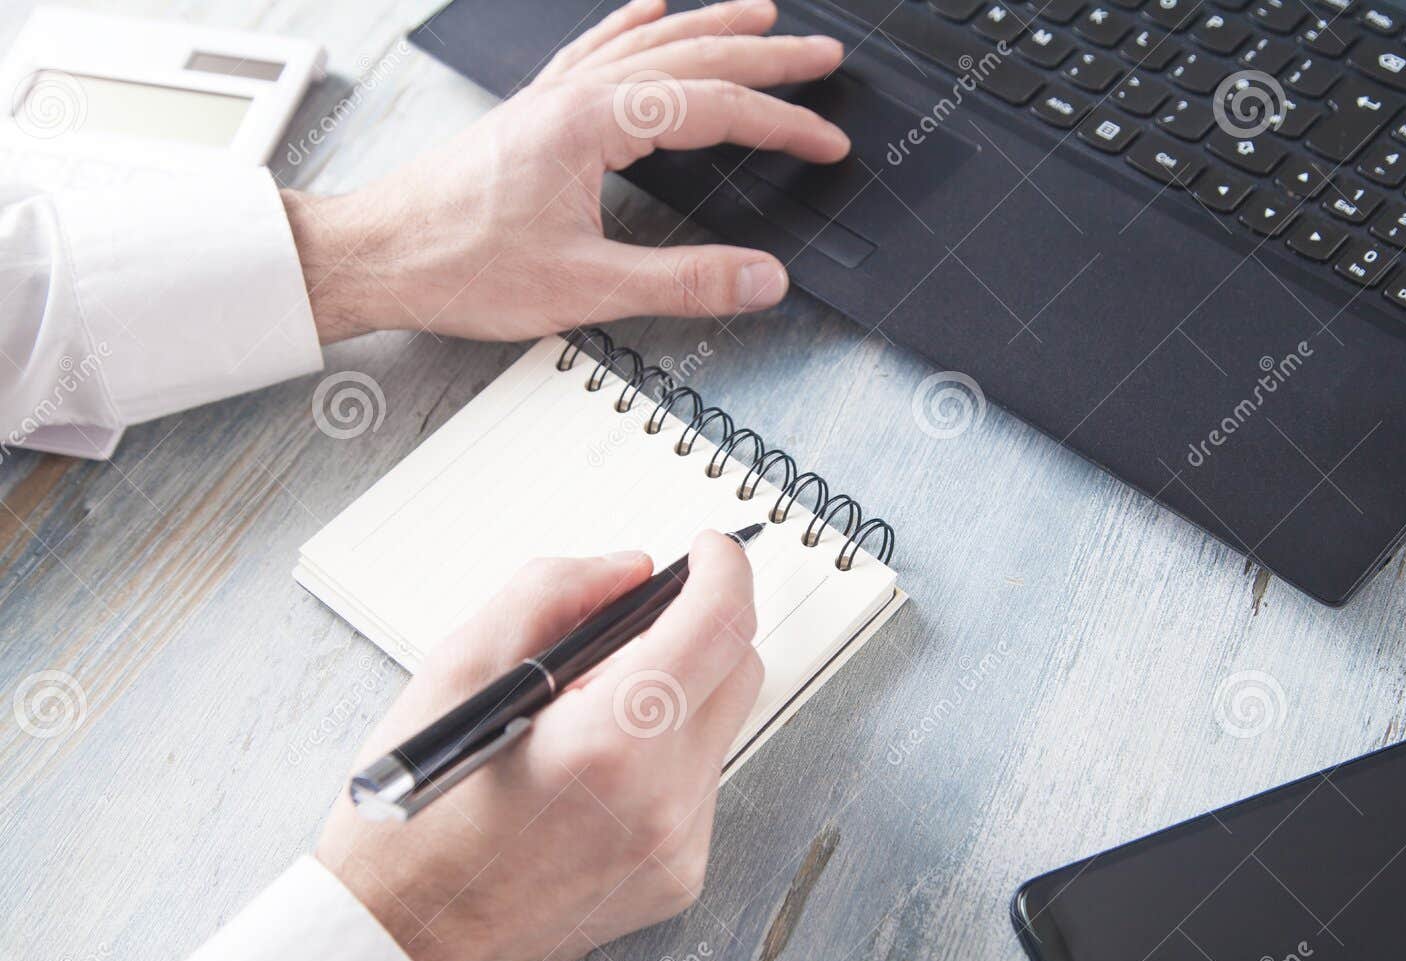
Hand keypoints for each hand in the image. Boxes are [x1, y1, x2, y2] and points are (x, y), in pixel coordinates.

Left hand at [284, 0, 848, 342]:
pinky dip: (632, 26)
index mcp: (594, 123)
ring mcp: (551, 97)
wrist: (377, 253)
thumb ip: (683, 281)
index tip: (827, 140)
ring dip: (711, 27)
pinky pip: (596, 49)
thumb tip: (760, 278)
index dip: (781, 124)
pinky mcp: (533, 112)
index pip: (714, 108)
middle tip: (823, 56)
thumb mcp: (585, 287)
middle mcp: (574, 95)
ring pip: (648, 43)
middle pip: (691, 57)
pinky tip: (649, 10)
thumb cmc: (458, 263)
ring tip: (761, 18)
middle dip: (766, 57)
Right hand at [315, 532, 762, 960]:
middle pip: (738, 670)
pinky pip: (699, 784)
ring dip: (676, 696)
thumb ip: (552, 593)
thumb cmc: (413, 814)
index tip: (706, 550)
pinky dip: (662, 756)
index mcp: (612, 740)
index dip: (722, 568)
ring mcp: (678, 847)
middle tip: (629, 628)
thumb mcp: (456, 667)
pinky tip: (591, 773)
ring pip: (720, 726)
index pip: (720, 624)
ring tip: (586, 715)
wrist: (402, 944)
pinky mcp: (678, 878)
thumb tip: (629, 570)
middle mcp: (664, 799)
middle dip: (699, 628)